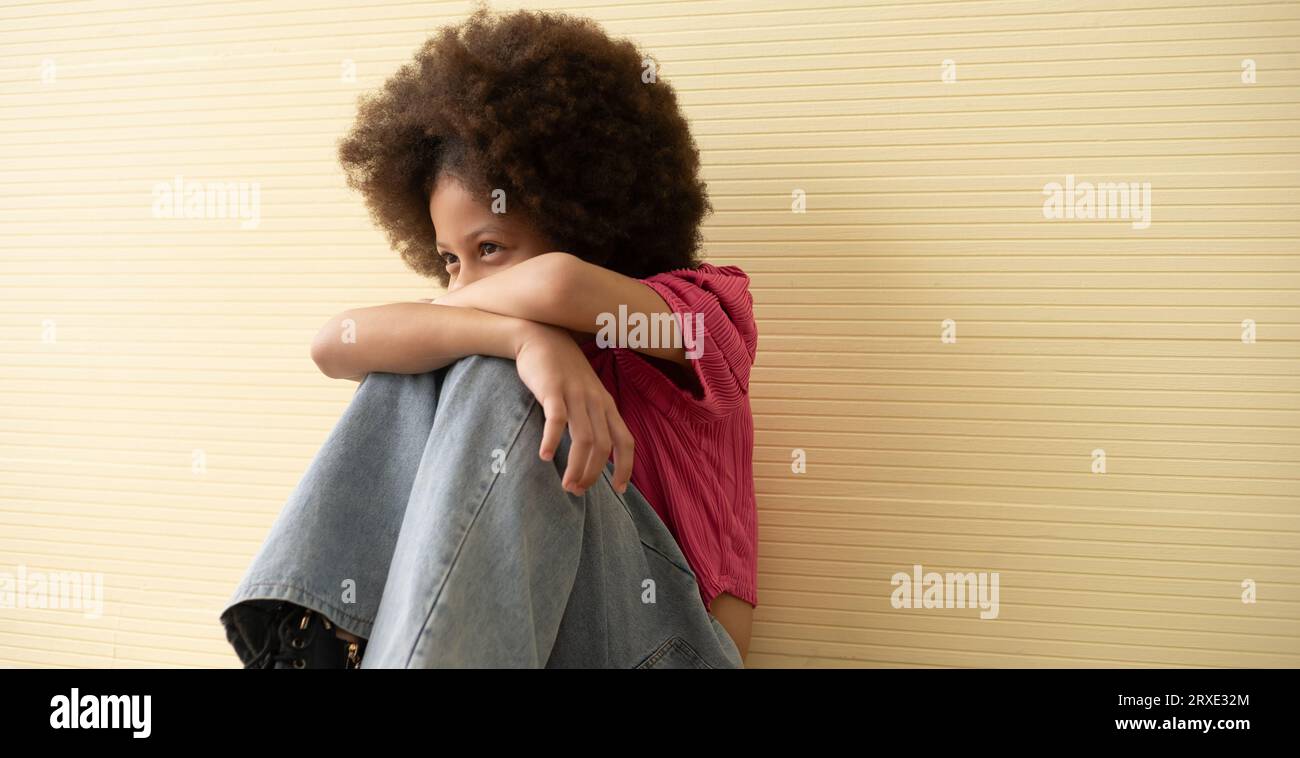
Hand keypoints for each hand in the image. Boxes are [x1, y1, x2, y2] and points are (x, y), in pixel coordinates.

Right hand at [513, 322, 633, 495]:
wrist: (541, 336)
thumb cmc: (563, 371)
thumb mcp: (587, 394)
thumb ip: (592, 418)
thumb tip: (593, 452)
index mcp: (606, 405)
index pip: (625, 441)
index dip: (625, 467)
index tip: (619, 489)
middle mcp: (595, 401)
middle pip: (603, 445)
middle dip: (593, 473)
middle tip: (577, 491)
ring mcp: (575, 394)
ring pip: (584, 437)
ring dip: (577, 465)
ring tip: (566, 484)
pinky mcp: (553, 389)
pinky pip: (557, 418)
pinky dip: (552, 439)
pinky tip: (545, 456)